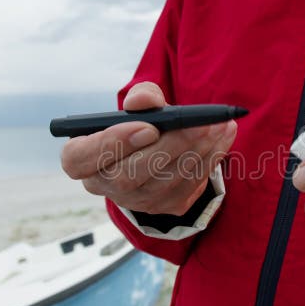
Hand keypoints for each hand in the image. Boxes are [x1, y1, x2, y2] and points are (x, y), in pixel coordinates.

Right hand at [61, 82, 237, 215]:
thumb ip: (141, 98)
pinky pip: (189, 186)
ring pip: (165, 181)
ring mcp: (136, 201)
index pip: (80, 159)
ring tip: (221, 125)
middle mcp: (105, 185)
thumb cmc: (141, 123)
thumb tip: (143, 104)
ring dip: (198, 151)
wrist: (161, 151)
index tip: (148, 128)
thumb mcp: (139, 105)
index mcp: (82, 159)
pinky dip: (210, 159)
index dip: (112, 144)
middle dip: (170, 146)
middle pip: (130, 174)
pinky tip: (224, 136)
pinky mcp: (166, 207)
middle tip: (201, 124)